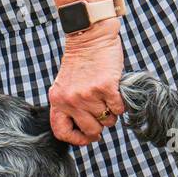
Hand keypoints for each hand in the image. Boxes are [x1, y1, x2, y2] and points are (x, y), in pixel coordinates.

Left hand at [48, 19, 125, 145]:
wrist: (89, 36)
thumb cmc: (80, 63)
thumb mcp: (65, 86)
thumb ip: (70, 105)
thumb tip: (86, 131)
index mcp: (57, 100)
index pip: (61, 132)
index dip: (76, 140)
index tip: (86, 138)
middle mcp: (70, 100)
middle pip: (91, 130)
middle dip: (100, 127)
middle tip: (103, 116)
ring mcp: (87, 94)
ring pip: (107, 121)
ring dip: (112, 113)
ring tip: (108, 99)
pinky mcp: (105, 87)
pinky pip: (118, 108)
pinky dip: (120, 104)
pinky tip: (115, 93)